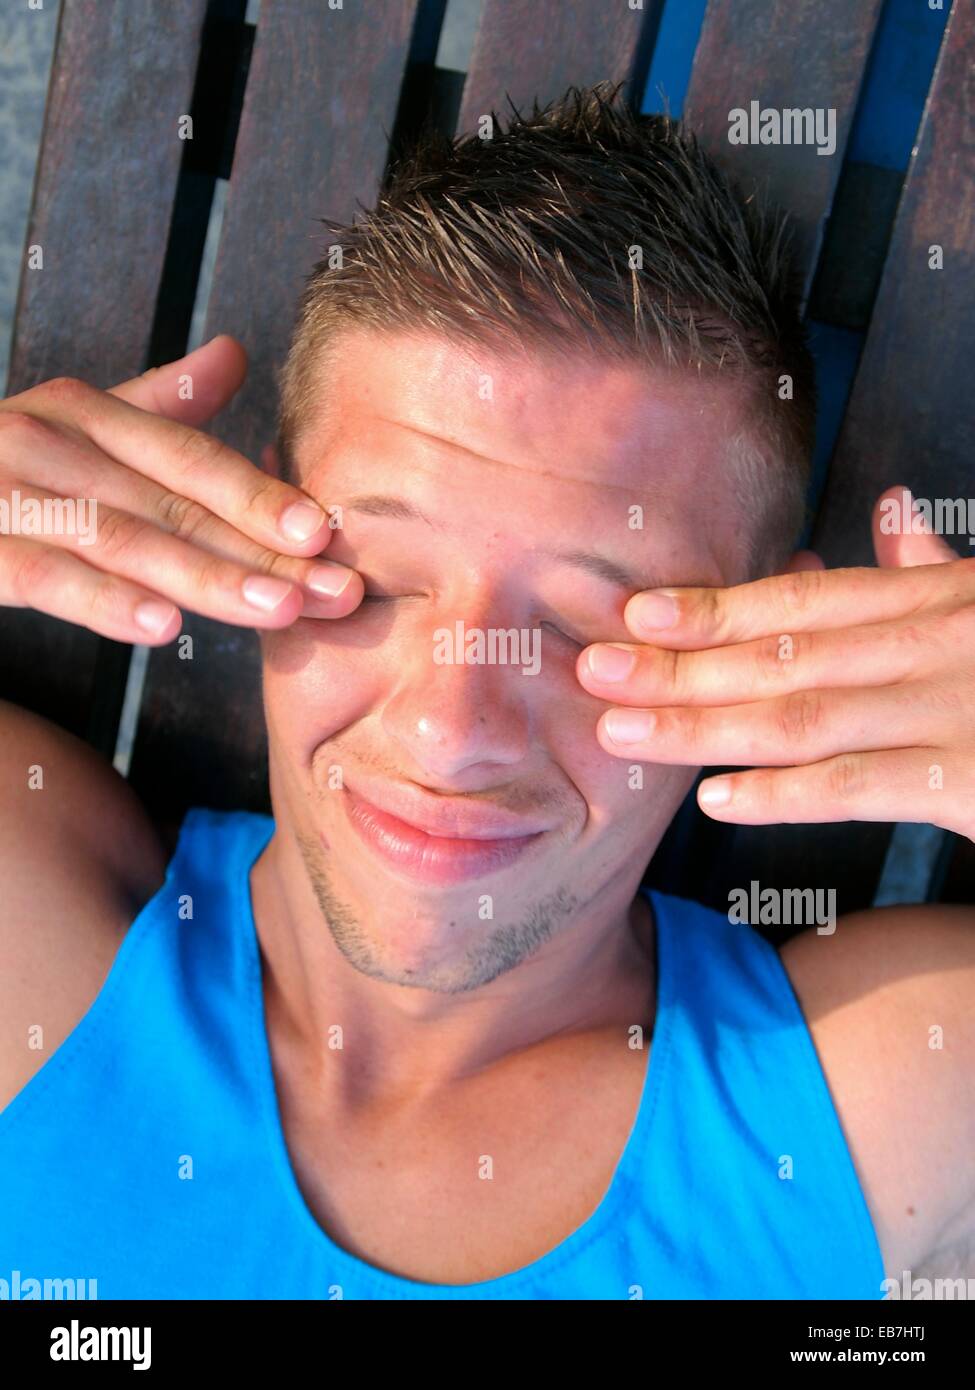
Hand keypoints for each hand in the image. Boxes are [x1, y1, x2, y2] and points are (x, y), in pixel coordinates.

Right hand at [0, 335, 362, 643]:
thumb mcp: (72, 431)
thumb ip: (153, 409)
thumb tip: (234, 355)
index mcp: (80, 413)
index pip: (191, 461)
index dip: (263, 497)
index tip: (331, 535)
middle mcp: (46, 439)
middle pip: (175, 504)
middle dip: (264, 551)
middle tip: (339, 593)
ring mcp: (4, 490)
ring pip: (124, 539)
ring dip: (207, 578)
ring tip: (278, 611)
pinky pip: (44, 574)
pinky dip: (101, 600)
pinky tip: (159, 626)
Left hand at [576, 485, 974, 842]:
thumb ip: (932, 569)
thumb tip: (893, 508)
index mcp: (938, 601)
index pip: (805, 603)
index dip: (716, 609)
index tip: (635, 613)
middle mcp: (936, 645)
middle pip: (783, 655)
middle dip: (679, 665)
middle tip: (595, 669)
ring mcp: (953, 710)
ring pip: (803, 717)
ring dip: (701, 726)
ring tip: (622, 731)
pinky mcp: (970, 781)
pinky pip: (859, 787)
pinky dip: (782, 793)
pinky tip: (714, 800)